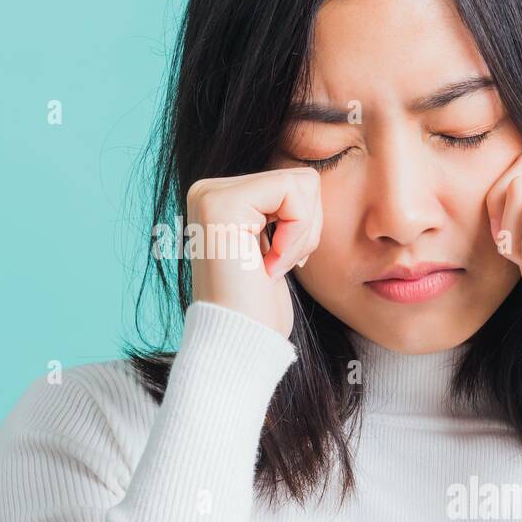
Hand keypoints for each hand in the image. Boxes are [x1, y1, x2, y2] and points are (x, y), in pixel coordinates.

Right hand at [186, 167, 323, 338]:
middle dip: (307, 228)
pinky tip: (268, 265)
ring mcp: (210, 193)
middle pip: (302, 178)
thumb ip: (283, 213)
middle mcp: (208, 189)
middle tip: (276, 266)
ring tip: (271, 266)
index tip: (278, 262)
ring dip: (302, 234)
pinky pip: (293, 193)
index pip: (296, 183)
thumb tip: (312, 182)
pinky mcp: (221, 203)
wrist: (240, 343)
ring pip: (302, 182)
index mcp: (221, 198)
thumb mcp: (274, 248)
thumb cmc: (259, 308)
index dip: (306, 226)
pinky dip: (296, 234)